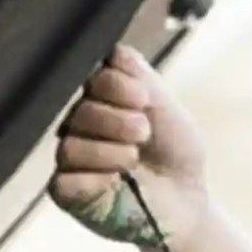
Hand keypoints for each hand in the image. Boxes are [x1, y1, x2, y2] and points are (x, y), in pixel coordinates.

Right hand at [49, 43, 208, 247]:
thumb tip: (114, 51)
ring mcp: (72, 158)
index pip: (92, 76)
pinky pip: (65, 181)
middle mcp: (81, 124)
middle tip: (144, 133)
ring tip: (134, 160)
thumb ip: (140, 77)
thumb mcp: (166, 109)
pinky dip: (94, 179)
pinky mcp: (67, 192)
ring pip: (69, 146)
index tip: (143, 100)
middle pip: (80, 109)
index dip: (115, 84)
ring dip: (109, 151)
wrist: (186, 199)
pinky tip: (115, 182)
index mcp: (102, 98)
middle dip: (117, 120)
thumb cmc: (176, 153)